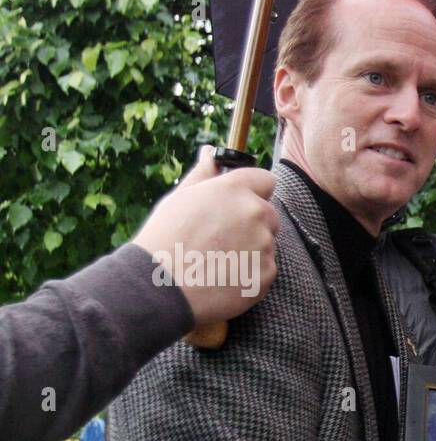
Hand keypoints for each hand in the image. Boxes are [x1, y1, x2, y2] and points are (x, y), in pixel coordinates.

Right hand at [131, 146, 279, 324]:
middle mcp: (255, 213)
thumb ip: (203, 174)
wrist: (161, 287)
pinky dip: (250, 273)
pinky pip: (265, 269)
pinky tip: (224, 277)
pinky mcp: (267, 273)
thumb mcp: (180, 198)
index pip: (265, 180)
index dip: (254, 191)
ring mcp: (264, 245)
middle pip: (268, 214)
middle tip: (221, 238)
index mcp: (235, 190)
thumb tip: (210, 153)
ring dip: (251, 249)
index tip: (240, 203)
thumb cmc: (166, 239)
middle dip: (252, 223)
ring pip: (266, 243)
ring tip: (217, 260)